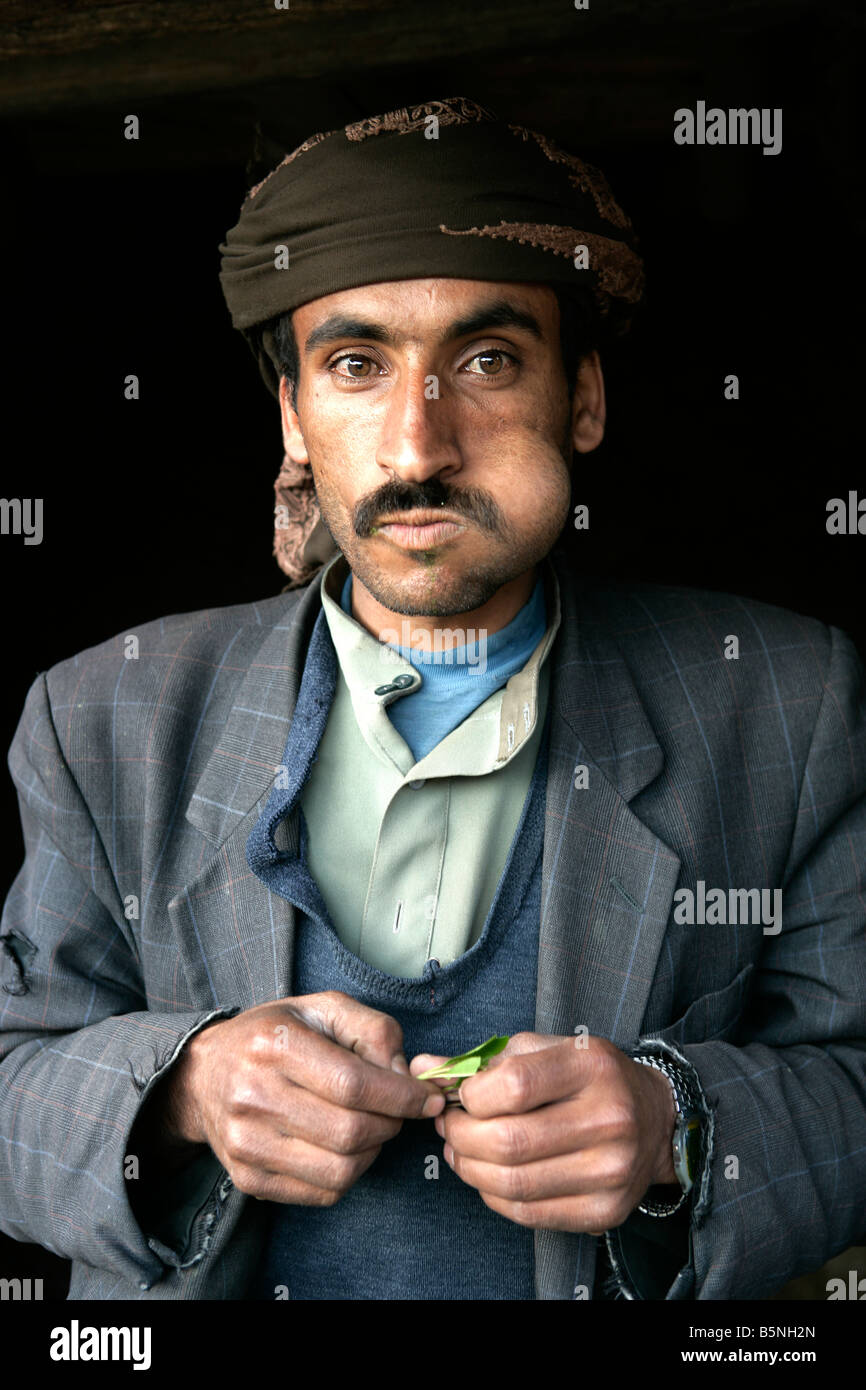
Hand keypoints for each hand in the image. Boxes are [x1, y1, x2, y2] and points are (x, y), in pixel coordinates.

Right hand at [156, 990, 444, 1205]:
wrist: (205, 1074)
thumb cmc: (275, 1035)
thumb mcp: (324, 1008)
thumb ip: (374, 1030)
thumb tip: (405, 1076)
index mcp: (273, 1045)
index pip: (354, 1084)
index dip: (402, 1096)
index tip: (428, 1098)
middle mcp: (252, 1095)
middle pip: (350, 1131)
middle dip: (390, 1124)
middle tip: (396, 1110)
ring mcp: (246, 1143)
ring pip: (340, 1171)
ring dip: (373, 1152)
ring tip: (370, 1126)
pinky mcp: (248, 1177)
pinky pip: (322, 1193)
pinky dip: (349, 1173)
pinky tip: (344, 1147)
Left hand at [409, 1032, 677, 1234]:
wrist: (656, 1121)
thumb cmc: (590, 1078)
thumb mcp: (546, 1051)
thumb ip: (485, 1060)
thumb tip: (423, 1069)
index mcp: (592, 1067)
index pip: (514, 1086)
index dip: (471, 1095)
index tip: (461, 1095)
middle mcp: (608, 1118)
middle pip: (508, 1141)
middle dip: (460, 1136)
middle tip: (449, 1125)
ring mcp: (610, 1170)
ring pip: (513, 1183)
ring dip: (469, 1168)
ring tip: (460, 1150)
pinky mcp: (605, 1211)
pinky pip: (528, 1213)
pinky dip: (493, 1196)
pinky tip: (486, 1175)